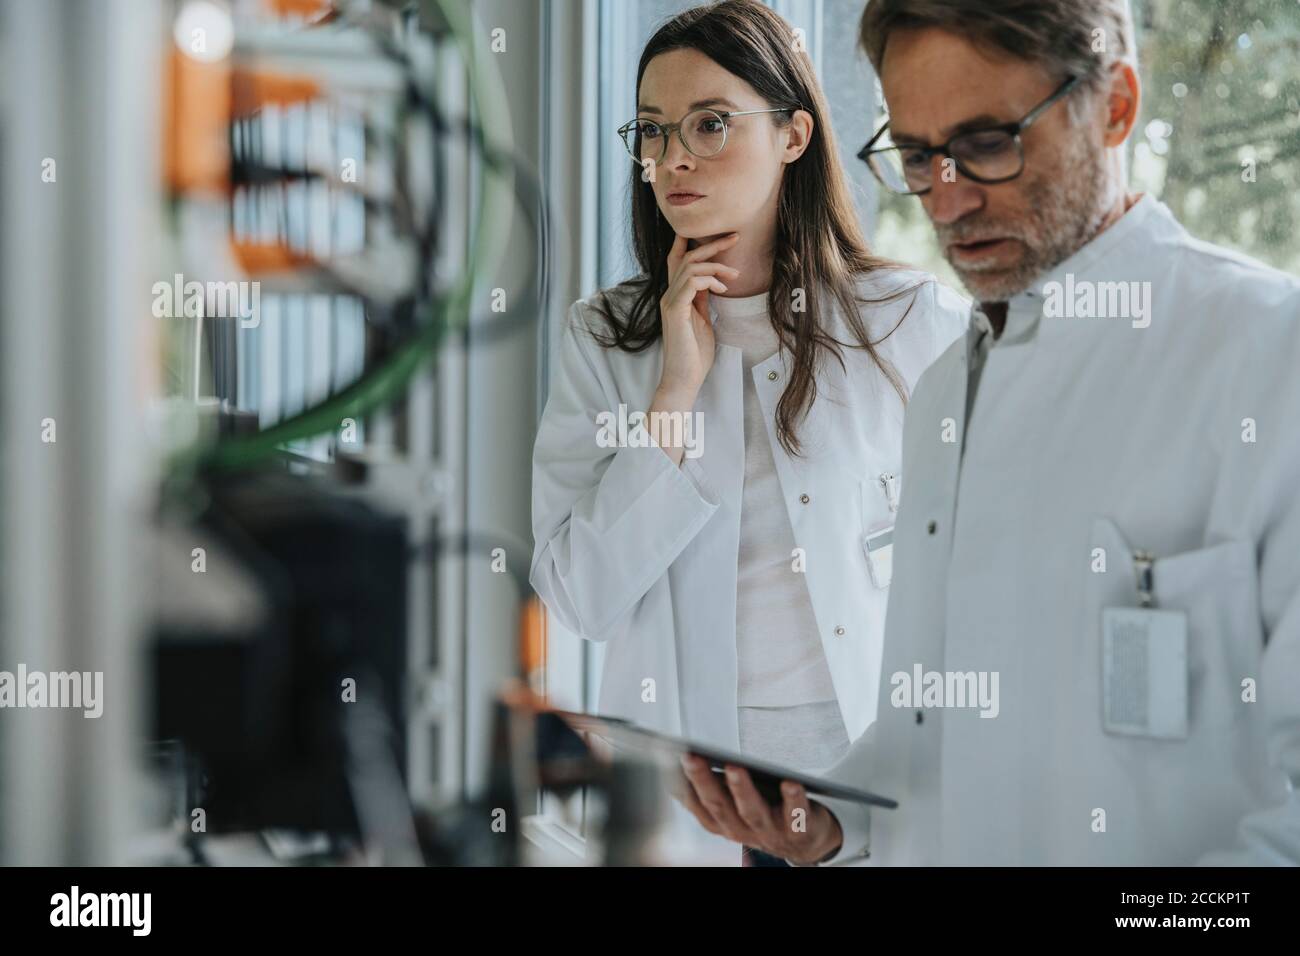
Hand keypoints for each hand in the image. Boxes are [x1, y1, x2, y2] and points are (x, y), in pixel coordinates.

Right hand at [656, 232, 740, 401]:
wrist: (684, 378)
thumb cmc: (695, 354)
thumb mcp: (703, 320)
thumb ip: (703, 300)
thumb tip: (713, 282)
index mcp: (675, 296)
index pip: (677, 260)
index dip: (688, 241)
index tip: (712, 231)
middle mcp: (669, 295)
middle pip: (686, 257)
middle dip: (712, 244)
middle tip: (735, 236)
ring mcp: (670, 302)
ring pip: (691, 267)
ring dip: (717, 266)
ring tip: (735, 275)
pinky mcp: (675, 311)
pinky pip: (692, 282)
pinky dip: (710, 280)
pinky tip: (723, 289)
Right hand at [673, 755, 842, 864]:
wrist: (807, 841)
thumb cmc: (764, 814)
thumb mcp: (733, 806)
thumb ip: (709, 793)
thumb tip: (674, 775)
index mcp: (723, 823)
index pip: (698, 805)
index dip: (683, 786)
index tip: (672, 762)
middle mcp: (742, 831)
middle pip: (719, 806)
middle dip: (703, 781)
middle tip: (692, 757)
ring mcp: (770, 833)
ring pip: (751, 812)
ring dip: (741, 790)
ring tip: (733, 767)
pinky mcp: (798, 831)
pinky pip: (796, 816)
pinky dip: (793, 799)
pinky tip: (790, 782)